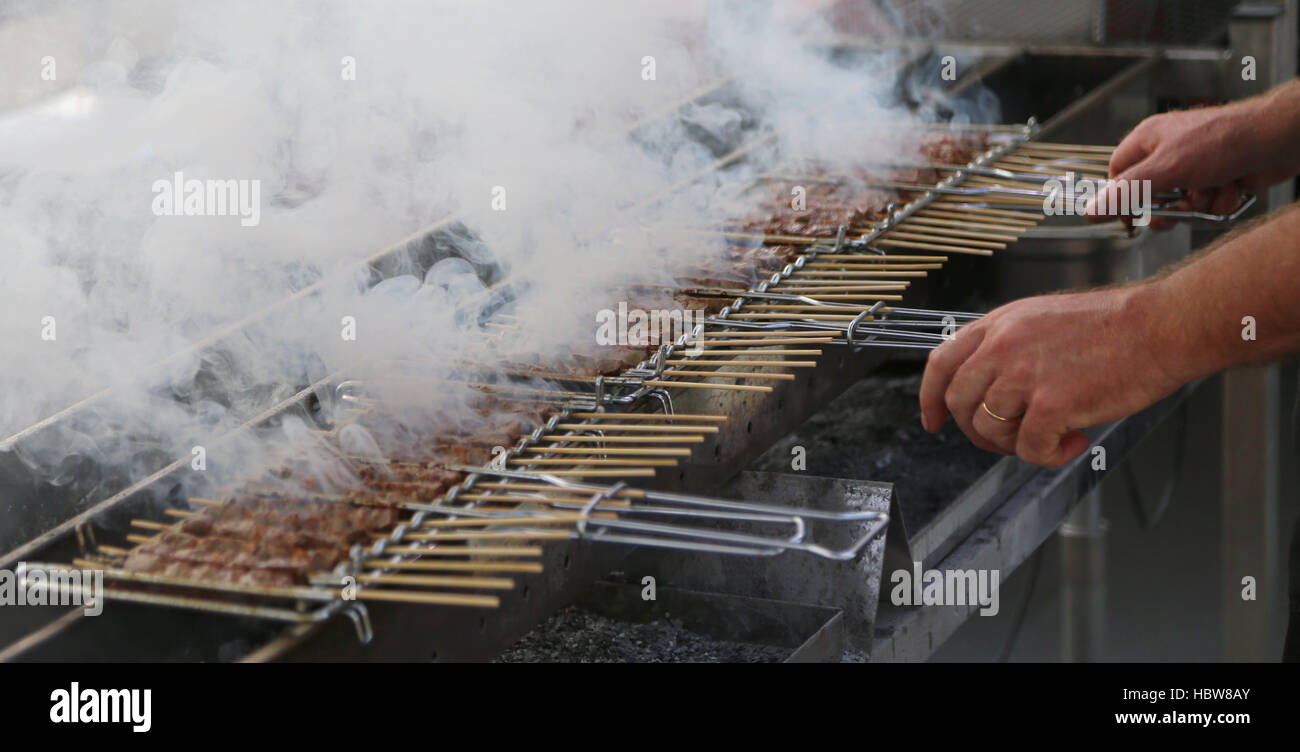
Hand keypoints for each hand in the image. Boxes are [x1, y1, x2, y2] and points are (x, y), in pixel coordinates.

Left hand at [918, 285, 1185, 465]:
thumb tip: (992, 390)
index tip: (933, 421)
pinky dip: (1048, 456)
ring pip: (989, 430)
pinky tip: (1074, 440)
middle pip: (961, 403)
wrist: (1161, 327)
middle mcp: (1003, 347)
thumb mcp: (1044, 319)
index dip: (931, 397)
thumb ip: (1010, 348)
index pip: (941, 363)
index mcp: (999, 324)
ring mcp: (1024, 375)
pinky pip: (1029, 449)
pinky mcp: (1051, 403)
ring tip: (1051, 435)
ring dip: (1016, 444)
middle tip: (1010, 440)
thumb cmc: (1116, 326)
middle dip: (978, 431)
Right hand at [1087, 87, 1299, 229]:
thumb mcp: (1165, 170)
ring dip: (1200, 204)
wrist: (1278, 139)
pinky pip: (1208, 200)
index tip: (1129, 220)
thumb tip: (1091, 210)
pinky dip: (1220, 199)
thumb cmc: (1221, 142)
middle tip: (1176, 213)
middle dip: (1169, 207)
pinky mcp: (1220, 175)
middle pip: (1151, 194)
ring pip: (1183, 201)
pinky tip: (1233, 187)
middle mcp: (1170, 151)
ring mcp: (1196, 164)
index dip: (1121, 199)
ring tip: (1215, 189)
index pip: (1117, 174)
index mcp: (1148, 140)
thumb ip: (1127, 192)